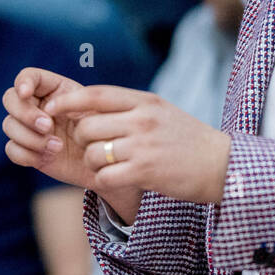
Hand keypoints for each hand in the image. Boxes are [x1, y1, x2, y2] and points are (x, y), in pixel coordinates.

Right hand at [3, 67, 100, 189]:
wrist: (107, 161)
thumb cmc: (105, 130)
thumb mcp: (96, 109)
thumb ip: (73, 101)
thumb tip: (47, 110)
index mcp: (52, 89)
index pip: (27, 76)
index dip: (22, 82)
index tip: (26, 94)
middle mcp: (36, 105)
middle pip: (10, 99)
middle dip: (25, 114)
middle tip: (48, 127)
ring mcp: (29, 128)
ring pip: (9, 125)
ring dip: (30, 137)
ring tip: (57, 146)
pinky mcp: (27, 150)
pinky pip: (12, 149)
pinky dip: (27, 154)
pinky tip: (47, 157)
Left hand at [47, 84, 231, 205]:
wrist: (222, 165)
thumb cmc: (186, 140)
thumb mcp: (159, 112)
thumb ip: (128, 107)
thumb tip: (86, 104)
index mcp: (144, 101)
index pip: (94, 94)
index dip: (67, 100)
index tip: (51, 107)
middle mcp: (142, 120)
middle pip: (86, 127)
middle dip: (82, 141)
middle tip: (93, 148)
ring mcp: (143, 146)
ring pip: (93, 153)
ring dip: (94, 163)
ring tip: (109, 165)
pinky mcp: (145, 171)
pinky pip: (105, 176)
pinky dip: (105, 180)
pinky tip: (117, 178)